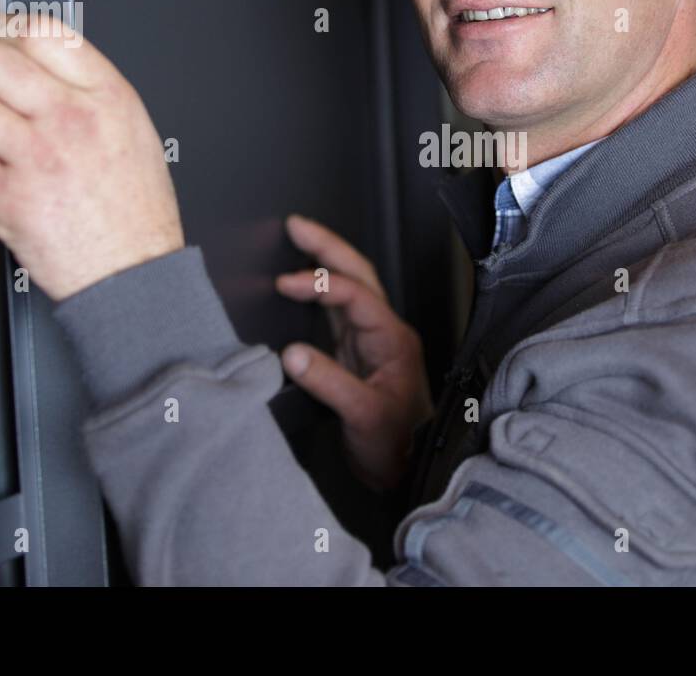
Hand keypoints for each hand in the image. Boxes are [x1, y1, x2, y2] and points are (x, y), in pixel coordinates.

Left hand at [0, 11, 184, 301]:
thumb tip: (29, 55)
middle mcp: (73, 119)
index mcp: (108, 97)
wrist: (134, 273)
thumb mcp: (133, 130)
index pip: (40, 29)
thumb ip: (86, 89)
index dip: (1, 26)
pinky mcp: (7, 197)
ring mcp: (38, 157)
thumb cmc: (135, 211)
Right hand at [275, 214, 433, 493]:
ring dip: (324, 263)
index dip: (320, 284)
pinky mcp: (357, 355)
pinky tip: (301, 287)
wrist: (410, 470)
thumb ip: (328, 383)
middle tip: (295, 225)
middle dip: (328, 247)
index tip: (285, 284)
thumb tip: (290, 353)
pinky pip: (337, 313)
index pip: (356, 295)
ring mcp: (371, 342)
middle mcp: (384, 332)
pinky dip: (318, 294)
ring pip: (349, 289)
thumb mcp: (363, 416)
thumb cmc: (397, 445)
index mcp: (392, 338)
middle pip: (358, 275)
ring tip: (296, 240)